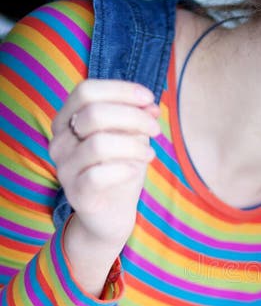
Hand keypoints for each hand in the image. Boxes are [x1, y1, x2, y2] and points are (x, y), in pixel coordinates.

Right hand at [49, 79, 160, 249]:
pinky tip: (135, 170)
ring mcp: (64, 168)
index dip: (120, 90)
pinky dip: (124, 169)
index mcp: (67, 120)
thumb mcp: (131, 138)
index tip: (149, 98)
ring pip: (98, 144)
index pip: (86, 91)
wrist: (110, 215)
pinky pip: (98, 175)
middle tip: (155, 129)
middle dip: (133, 117)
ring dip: (134, 145)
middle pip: (93, 113)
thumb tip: (149, 105)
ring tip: (149, 153)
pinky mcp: (76, 194)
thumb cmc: (119, 169)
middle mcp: (59, 141)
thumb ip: (137, 118)